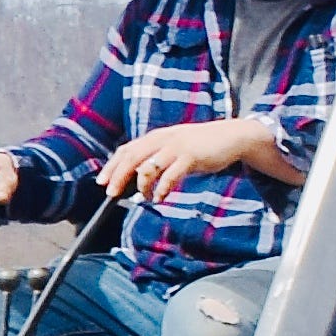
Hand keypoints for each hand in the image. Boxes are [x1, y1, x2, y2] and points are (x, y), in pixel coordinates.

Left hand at [100, 114, 294, 197]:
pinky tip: (160, 198)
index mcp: (157, 137)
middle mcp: (163, 138)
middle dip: (118, 176)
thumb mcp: (175, 148)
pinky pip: (170, 175)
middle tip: (110, 193)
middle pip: (132, 157)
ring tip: (143, 197)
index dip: (112, 166)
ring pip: (148, 166)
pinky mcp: (191, 156)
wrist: (233, 137)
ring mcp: (177, 146)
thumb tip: (137, 178)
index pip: (127, 150)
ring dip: (141, 185)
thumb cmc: (201, 146)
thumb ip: (157, 158)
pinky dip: (162, 189)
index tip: (102, 182)